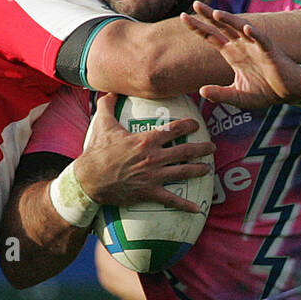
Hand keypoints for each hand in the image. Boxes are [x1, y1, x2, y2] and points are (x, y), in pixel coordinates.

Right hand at [74, 93, 213, 208]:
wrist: (88, 179)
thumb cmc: (96, 152)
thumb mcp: (102, 124)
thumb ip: (108, 105)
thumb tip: (109, 89)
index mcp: (146, 140)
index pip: (173, 129)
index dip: (188, 125)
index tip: (196, 124)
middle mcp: (153, 157)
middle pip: (185, 151)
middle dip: (202, 148)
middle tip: (212, 148)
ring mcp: (153, 176)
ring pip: (183, 172)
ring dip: (199, 170)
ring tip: (208, 169)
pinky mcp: (149, 192)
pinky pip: (171, 200)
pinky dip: (185, 205)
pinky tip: (198, 209)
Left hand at [183, 2, 300, 109]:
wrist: (288, 93)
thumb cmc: (264, 92)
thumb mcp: (238, 97)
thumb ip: (220, 94)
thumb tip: (201, 91)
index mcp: (232, 53)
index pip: (212, 36)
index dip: (199, 27)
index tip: (183, 17)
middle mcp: (242, 45)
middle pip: (223, 26)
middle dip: (209, 15)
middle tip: (195, 3)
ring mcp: (256, 46)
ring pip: (241, 28)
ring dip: (230, 20)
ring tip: (216, 14)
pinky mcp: (271, 52)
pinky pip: (262, 40)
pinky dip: (255, 34)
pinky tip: (246, 28)